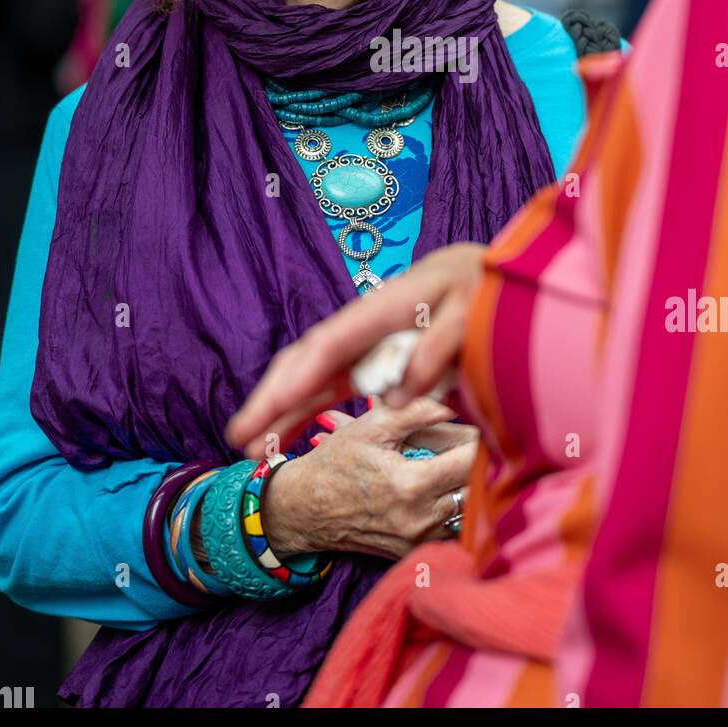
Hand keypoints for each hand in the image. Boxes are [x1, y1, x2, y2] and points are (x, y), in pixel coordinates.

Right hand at [226, 242, 485, 458]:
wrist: (488, 278)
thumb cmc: (484, 293)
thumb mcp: (470, 316)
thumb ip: (436, 351)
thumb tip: (393, 398)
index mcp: (383, 309)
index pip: (330, 345)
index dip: (298, 377)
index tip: (270, 408)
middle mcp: (363, 327)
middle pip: (307, 361)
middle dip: (272, 399)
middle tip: (239, 437)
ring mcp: (365, 345)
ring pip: (312, 378)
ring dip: (281, 410)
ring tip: (251, 448)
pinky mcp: (373, 360)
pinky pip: (330, 386)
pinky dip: (305, 409)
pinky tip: (285, 433)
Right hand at [259, 398, 476, 559]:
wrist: (305, 509)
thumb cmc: (335, 462)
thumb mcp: (370, 427)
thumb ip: (414, 411)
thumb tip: (452, 406)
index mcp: (411, 485)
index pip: (471, 462)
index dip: (481, 441)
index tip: (482, 427)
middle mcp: (420, 519)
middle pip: (476, 487)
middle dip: (479, 463)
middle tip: (474, 442)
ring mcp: (419, 540)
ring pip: (467, 510)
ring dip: (469, 486)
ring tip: (458, 464)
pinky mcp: (415, 551)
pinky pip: (451, 527)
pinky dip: (454, 507)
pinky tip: (445, 488)